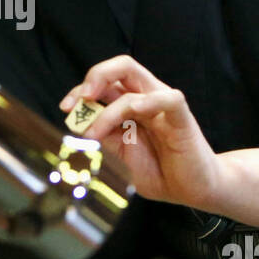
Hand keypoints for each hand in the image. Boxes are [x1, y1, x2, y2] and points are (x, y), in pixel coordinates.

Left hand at [58, 55, 223, 209]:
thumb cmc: (161, 172)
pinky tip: (136, 111)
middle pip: (122, 67)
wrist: (194, 191)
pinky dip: (149, 100)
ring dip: (107, 109)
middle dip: (94, 77)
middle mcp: (148, 99)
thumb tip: (80, 123)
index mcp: (133, 105)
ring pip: (136, 81)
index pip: (106, 82)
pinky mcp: (183, 119)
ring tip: (93, 134)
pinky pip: (169, 99)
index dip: (81, 90)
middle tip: (78, 100)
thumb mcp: (124, 155)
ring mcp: (165, 106)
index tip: (65, 109)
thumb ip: (107, 137)